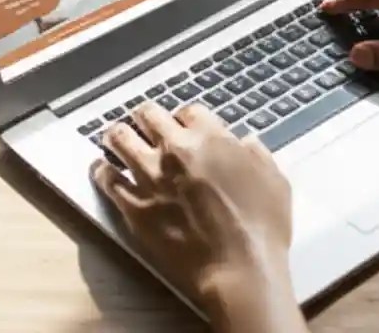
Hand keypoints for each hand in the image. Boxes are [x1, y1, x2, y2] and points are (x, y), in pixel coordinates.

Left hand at [92, 103, 304, 330]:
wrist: (237, 269)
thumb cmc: (261, 228)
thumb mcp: (275, 181)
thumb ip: (257, 155)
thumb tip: (246, 142)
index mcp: (211, 138)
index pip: (188, 110)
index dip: (185, 117)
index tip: (183, 125)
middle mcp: (175, 150)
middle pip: (149, 115)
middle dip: (146, 117)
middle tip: (145, 123)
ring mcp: (150, 177)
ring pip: (120, 138)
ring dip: (118, 135)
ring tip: (116, 138)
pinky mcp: (134, 206)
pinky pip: (107, 179)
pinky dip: (104, 171)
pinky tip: (104, 170)